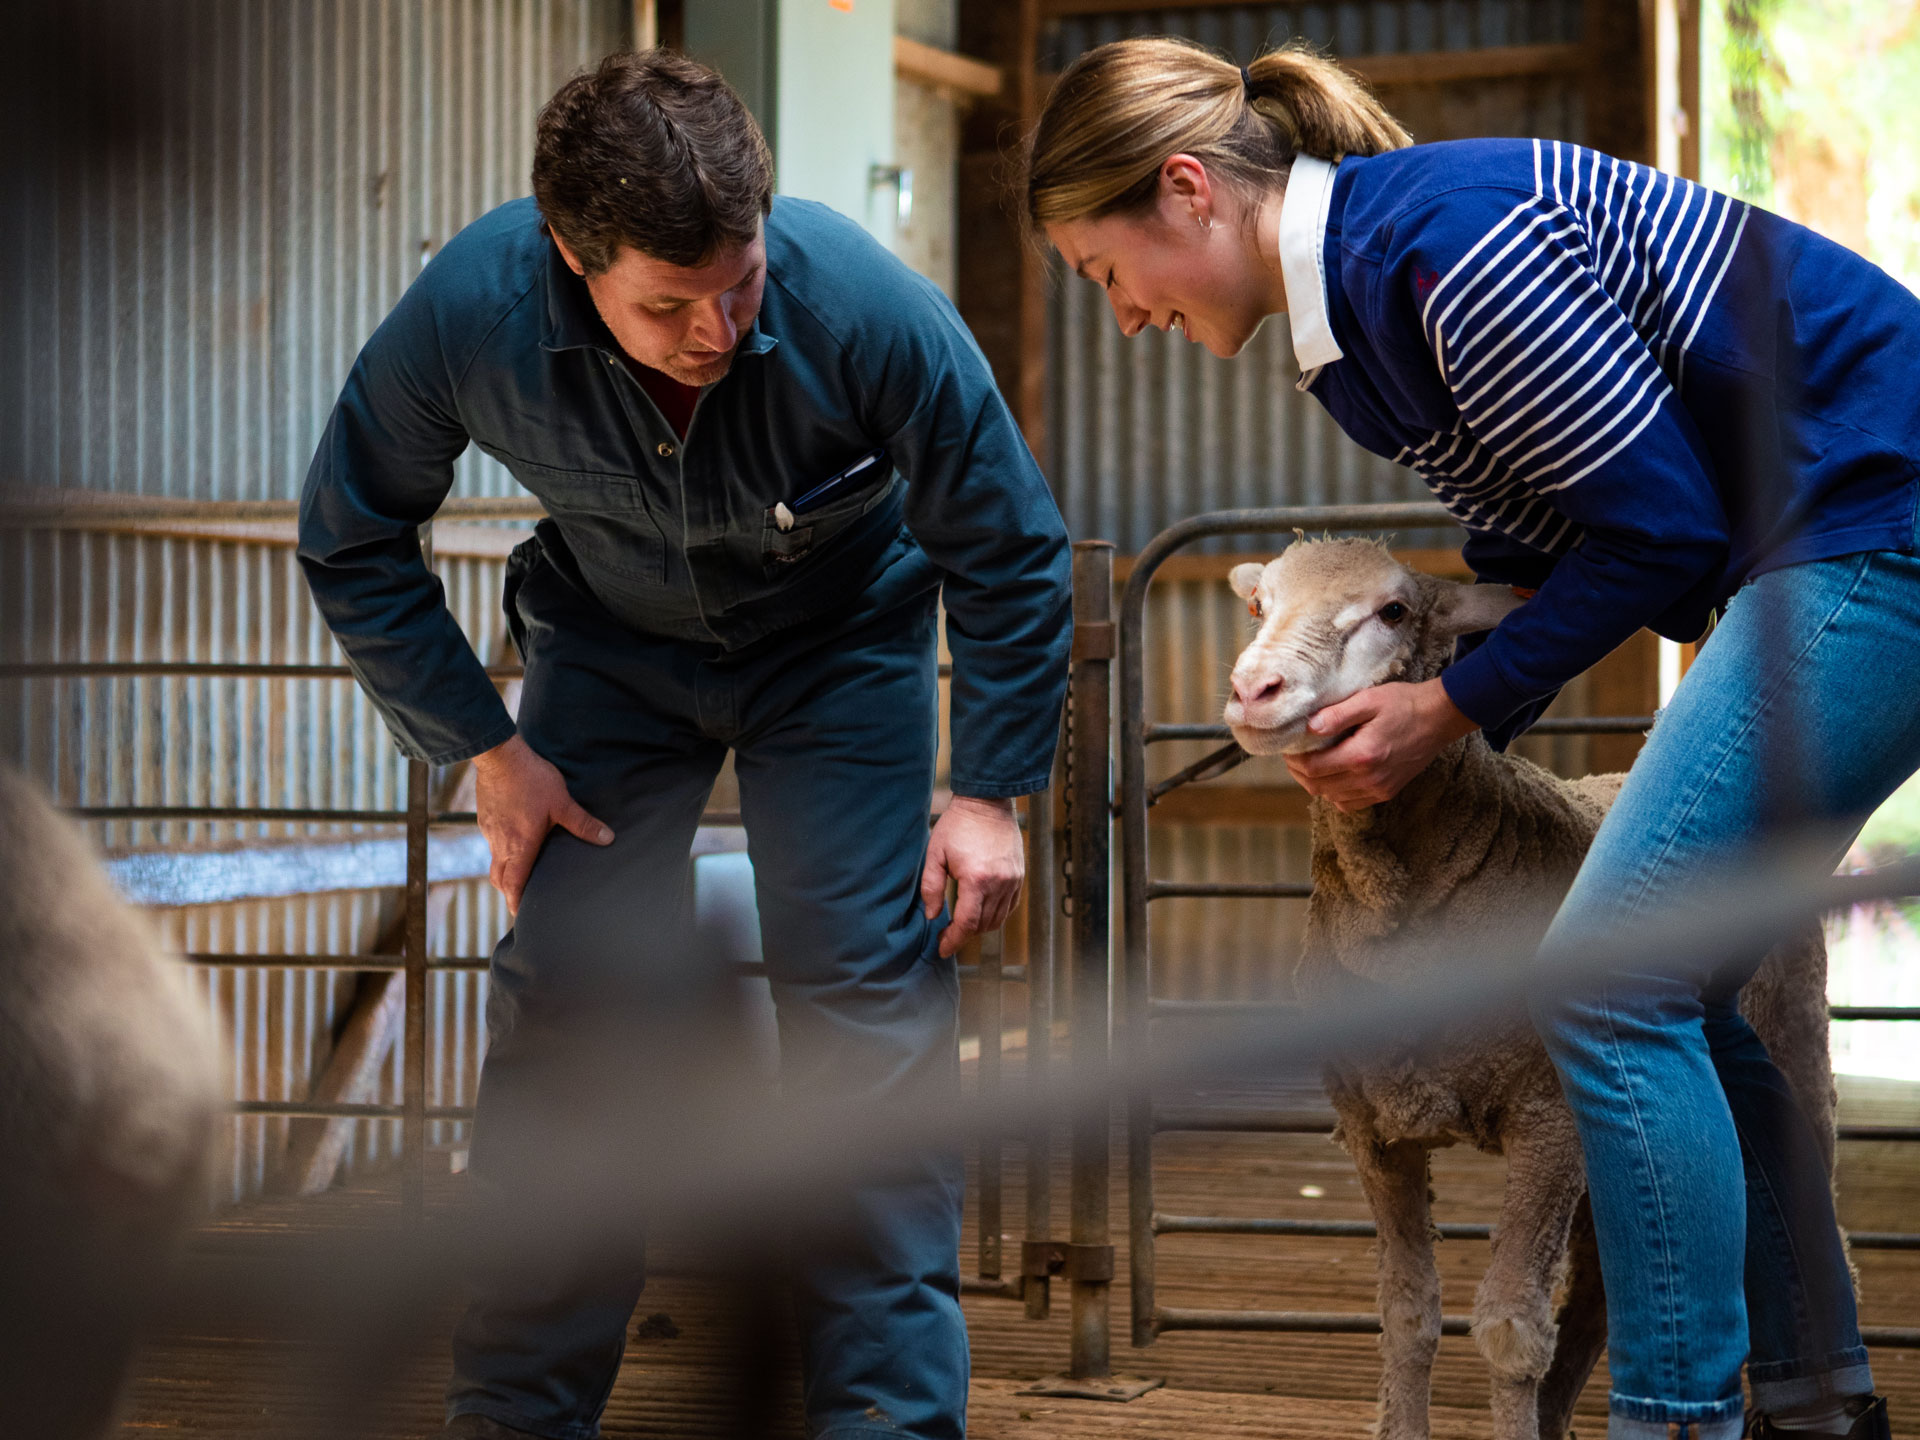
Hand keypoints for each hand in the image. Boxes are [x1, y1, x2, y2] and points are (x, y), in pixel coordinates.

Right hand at [471, 734, 613, 912]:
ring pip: (495, 861)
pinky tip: (514, 842)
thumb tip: (607, 838)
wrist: (500, 756)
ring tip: (520, 874)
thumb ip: (583, 823)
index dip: (516, 901)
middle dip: (509, 892)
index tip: (520, 914)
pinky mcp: (485, 818)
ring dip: (506, 872)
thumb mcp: (562, 803)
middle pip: (499, 878)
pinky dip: (501, 851)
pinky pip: (492, 843)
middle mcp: (500, 843)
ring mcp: (489, 831)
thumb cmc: (531, 780)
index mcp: (519, 846)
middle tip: (520, 901)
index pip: (514, 884)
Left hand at [920, 796, 1024, 958]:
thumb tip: (932, 916)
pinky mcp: (1020, 876)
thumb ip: (931, 887)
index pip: (967, 924)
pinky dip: (996, 915)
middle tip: (947, 935)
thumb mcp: (935, 854)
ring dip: (980, 927)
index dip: (954, 941)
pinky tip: (981, 911)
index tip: (942, 949)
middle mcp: (999, 884)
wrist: (987, 803)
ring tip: (962, 924)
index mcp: (976, 880)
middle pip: (983, 925)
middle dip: (964, 935)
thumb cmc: (958, 825)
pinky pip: (1010, 907)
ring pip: (998, 919)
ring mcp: (1013, 880)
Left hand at [1284, 677, 1477, 812]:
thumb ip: (1337, 715)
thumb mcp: (1368, 699)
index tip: (1288, 748)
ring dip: (1316, 784)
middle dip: (1300, 773)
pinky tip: (1334, 775)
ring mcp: (1379, 789)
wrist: (1439, 718)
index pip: (1313, 768)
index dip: (1294, 761)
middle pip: (1318, 787)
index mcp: (1362, 755)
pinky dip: (1336, 793)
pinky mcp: (1387, 792)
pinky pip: (1350, 803)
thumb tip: (1308, 727)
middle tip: (1294, 756)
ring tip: (1311, 763)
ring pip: (1332, 798)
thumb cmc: (1403, 703)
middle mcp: (1369, 778)